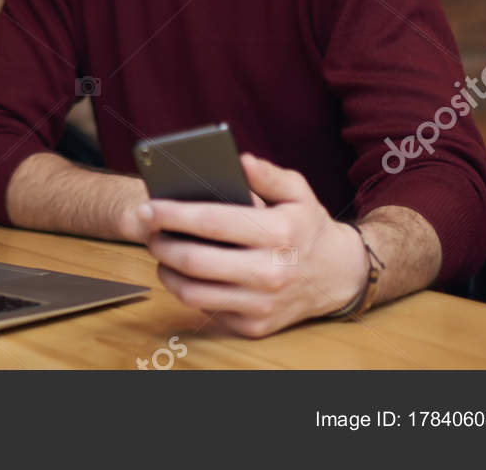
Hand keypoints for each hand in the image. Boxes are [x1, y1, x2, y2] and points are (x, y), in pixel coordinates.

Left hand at [137, 153, 368, 337]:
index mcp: (279, 233)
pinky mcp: (255, 326)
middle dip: (162, 243)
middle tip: (147, 230)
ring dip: (167, 271)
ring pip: (194, 293)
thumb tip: (239, 160)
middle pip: (196, 261)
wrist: (339, 276)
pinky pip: (208, 310)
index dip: (173, 214)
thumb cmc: (308, 227)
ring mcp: (262, 304)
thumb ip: (268, 174)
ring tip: (161, 251)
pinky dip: (189, 290)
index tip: (148, 207)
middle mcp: (271, 273)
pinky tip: (185, 273)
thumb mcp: (298, 192)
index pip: (212, 222)